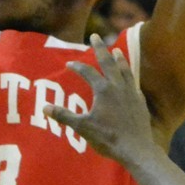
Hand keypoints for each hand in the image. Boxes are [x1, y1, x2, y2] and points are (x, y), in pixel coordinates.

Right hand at [46, 34, 152, 163]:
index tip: (69, 63)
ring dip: (119, 59)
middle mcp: (118, 86)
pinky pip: (133, 83)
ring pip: (124, 70)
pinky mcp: (140, 101)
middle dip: (100, 48)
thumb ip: (64, 116)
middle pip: (108, 62)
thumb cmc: (108, 137)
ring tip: (116, 50)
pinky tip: (129, 78)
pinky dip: (129, 76)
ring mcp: (131, 92)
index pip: (88, 72)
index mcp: (103, 90)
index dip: (77, 66)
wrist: (136, 149)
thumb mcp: (82, 127)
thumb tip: (44, 107)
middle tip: (95, 36)